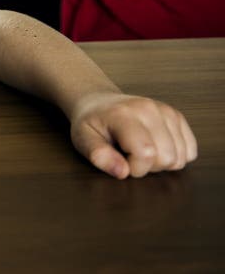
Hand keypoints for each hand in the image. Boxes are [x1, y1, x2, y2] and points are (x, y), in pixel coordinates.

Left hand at [70, 92, 197, 178]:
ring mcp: (165, 110)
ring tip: (141, 150)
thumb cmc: (91, 123)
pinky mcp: (176, 116)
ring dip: (162, 162)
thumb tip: (122, 172)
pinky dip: (176, 156)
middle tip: (130, 156)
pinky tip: (156, 148)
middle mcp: (148, 109)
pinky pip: (190, 150)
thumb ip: (98, 155)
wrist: (98, 102)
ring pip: (181, 156)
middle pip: (167, 157)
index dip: (135, 169)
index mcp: (123, 114)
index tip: (121, 162)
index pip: (146, 153)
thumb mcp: (83, 139)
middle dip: (148, 167)